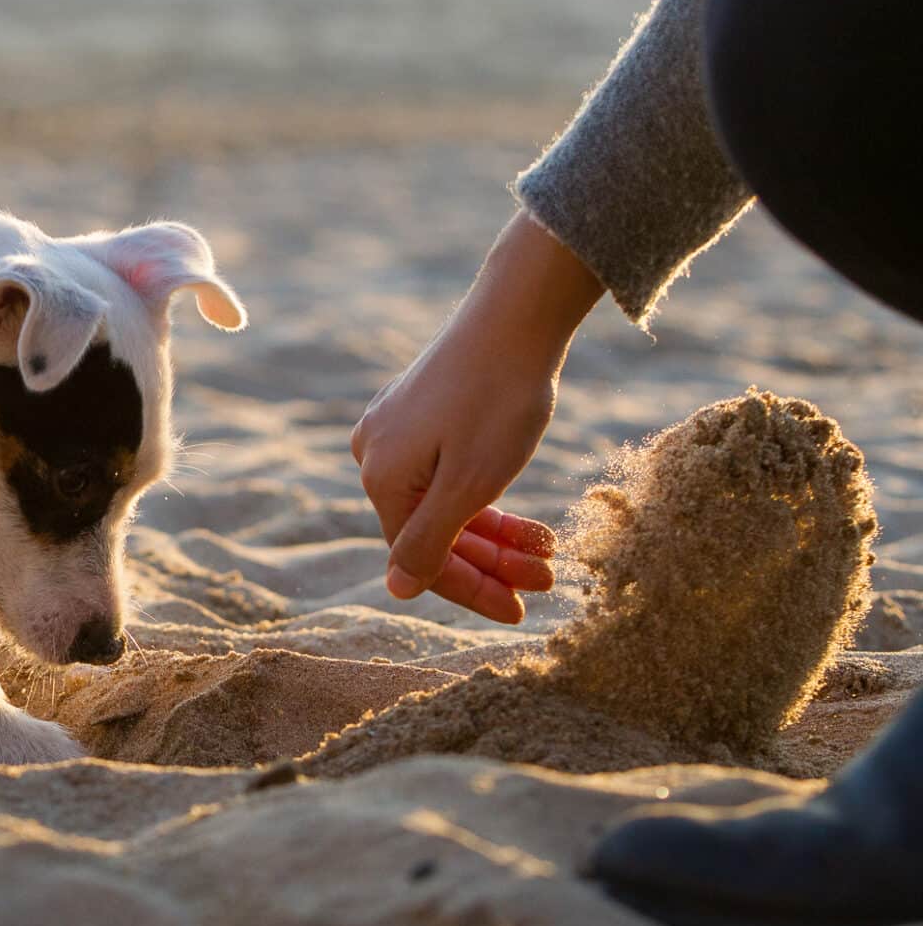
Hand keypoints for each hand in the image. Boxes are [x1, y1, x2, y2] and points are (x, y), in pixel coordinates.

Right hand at [350, 210, 603, 622]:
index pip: (421, 557)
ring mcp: (396, 432)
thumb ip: (429, 541)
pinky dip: (486, 498)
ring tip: (547, 549)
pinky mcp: (421, 414)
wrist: (515, 314)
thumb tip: (395, 590)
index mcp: (380, 478)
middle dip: (492, 562)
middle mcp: (376, 456)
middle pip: (433, 531)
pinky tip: (524, 516)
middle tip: (548, 578)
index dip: (471, 590)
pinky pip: (448, 474)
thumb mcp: (469, 483)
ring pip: (445, 503)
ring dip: (497, 536)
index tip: (521, 611)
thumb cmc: (497, 399)